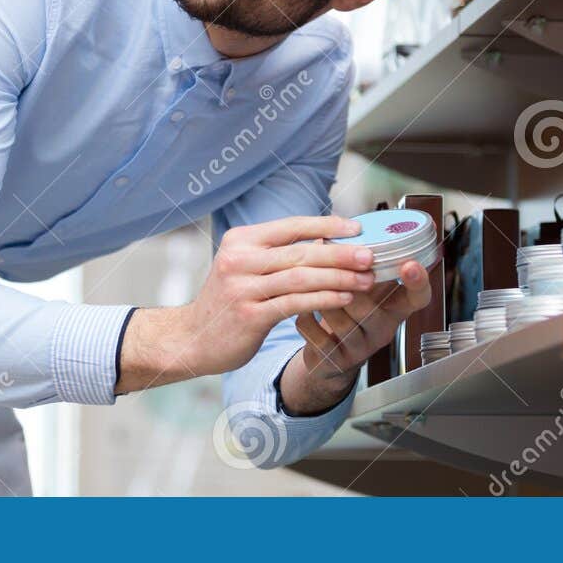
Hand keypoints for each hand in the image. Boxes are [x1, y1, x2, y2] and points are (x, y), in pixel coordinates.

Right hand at [116, 214, 378, 393]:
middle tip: (370, 254)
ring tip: (366, 279)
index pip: (291, 225)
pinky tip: (344, 297)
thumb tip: (325, 239)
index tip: (356, 227)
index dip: (326, 224)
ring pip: (301, 277)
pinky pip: (295, 303)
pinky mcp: (249, 315)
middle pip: (300, 251)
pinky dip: (323, 298)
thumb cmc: (227, 301)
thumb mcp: (244, 267)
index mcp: (241, 240)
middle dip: (340, 252)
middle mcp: (240, 259)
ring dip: (339, 277)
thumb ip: (277, 253)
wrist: (192, 338)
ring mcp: (243, 287)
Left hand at [283, 256, 432, 412]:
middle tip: (335, 270)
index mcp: (394, 307)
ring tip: (312, 287)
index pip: (418, 297)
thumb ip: (357, 263)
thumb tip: (342, 228)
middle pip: (371, 308)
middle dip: (348, 286)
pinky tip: (302, 310)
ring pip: (341, 321)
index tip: (410, 264)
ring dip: (323, 299)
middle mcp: (383, 329)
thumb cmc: (347, 310)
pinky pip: (318, 337)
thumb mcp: (361, 286)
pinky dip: (306, 320)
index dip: (418, 281)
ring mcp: (361, 348)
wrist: (329, 356)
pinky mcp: (337, 361)